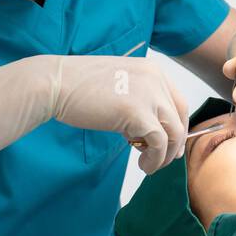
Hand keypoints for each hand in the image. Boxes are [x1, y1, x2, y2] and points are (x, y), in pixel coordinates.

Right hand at [51, 55, 188, 172]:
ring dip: (165, 155)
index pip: (178, 100)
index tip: (172, 143)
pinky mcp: (138, 114)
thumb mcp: (118, 84)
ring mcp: (149, 95)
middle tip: (166, 159)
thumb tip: (148, 129)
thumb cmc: (77, 86)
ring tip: (149, 165)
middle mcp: (156, 79)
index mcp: (152, 69)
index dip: (178, 125)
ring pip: (173, 132)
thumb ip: (137, 99)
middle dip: (176, 142)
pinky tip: (143, 166)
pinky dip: (155, 159)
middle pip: (180, 116)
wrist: (55, 83)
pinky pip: (159, 143)